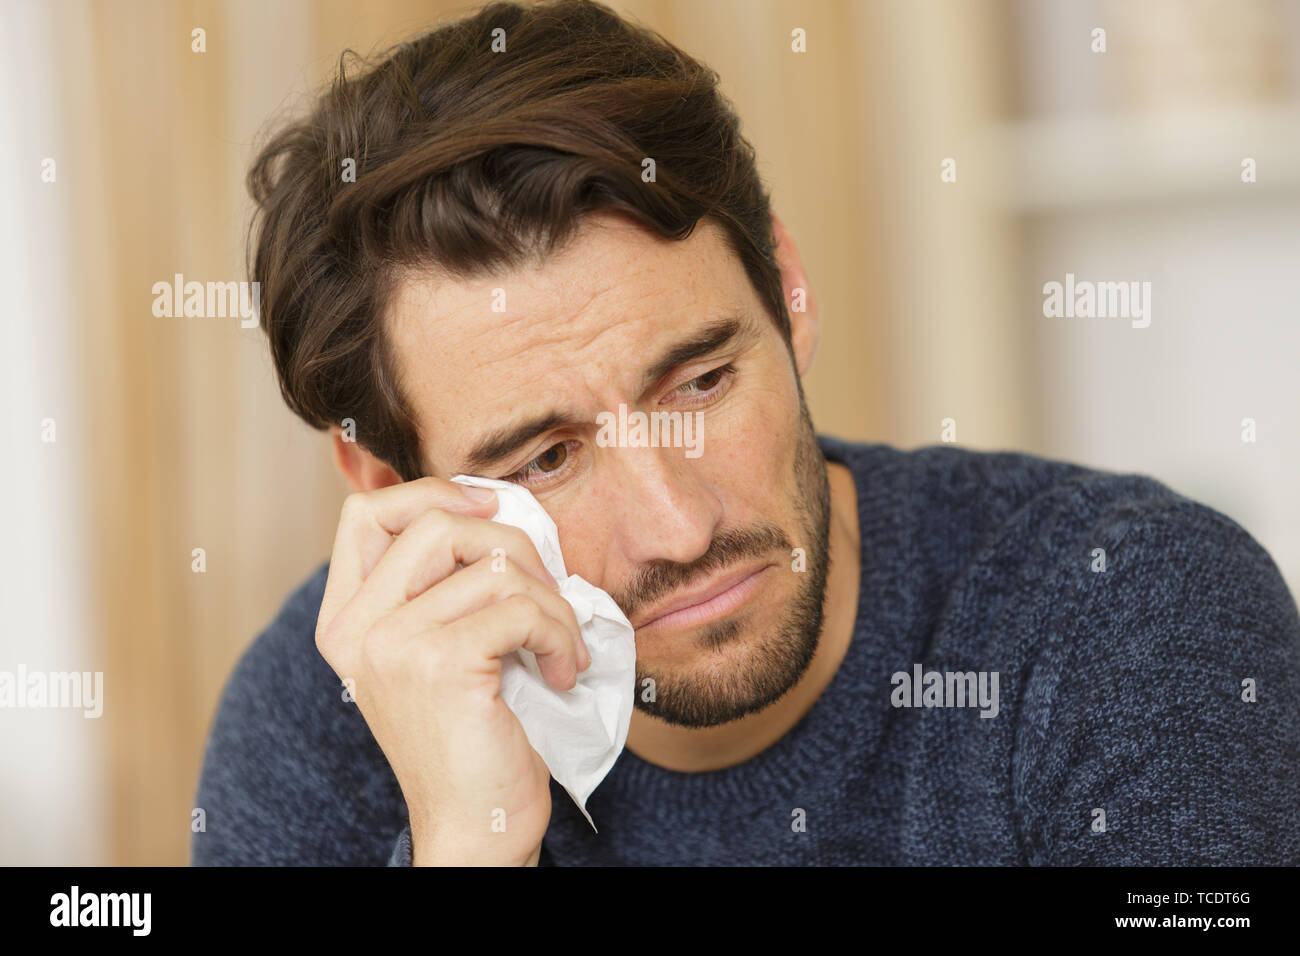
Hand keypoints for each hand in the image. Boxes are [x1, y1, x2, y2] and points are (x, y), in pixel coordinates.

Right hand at [314, 477, 589, 865]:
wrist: (477, 824)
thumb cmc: (471, 734)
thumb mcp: (439, 649)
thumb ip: (441, 585)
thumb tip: (497, 505)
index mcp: (345, 620)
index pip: (365, 512)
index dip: (435, 494)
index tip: (493, 514)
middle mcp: (356, 629)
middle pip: (440, 524)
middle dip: (517, 548)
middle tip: (547, 599)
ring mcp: (392, 646)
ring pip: (495, 566)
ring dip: (552, 605)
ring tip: (561, 647)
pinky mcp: (440, 665)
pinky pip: (520, 610)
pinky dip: (560, 635)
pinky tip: (562, 672)